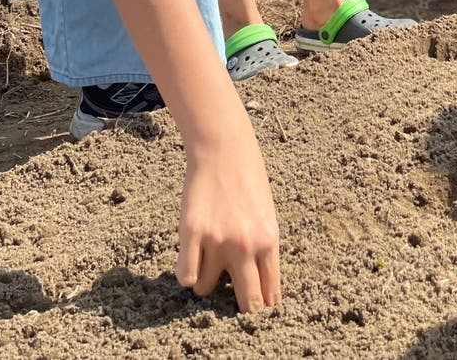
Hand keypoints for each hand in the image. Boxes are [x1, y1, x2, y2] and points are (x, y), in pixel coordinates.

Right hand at [177, 131, 280, 310]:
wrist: (223, 148)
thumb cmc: (248, 179)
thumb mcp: (266, 214)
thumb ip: (263, 248)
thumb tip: (262, 285)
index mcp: (269, 241)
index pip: (270, 293)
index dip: (264, 305)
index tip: (258, 309)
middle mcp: (245, 246)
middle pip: (247, 302)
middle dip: (242, 307)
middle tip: (233, 300)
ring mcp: (217, 241)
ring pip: (206, 289)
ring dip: (206, 280)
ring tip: (206, 259)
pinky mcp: (191, 233)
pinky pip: (185, 276)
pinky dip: (186, 272)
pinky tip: (190, 257)